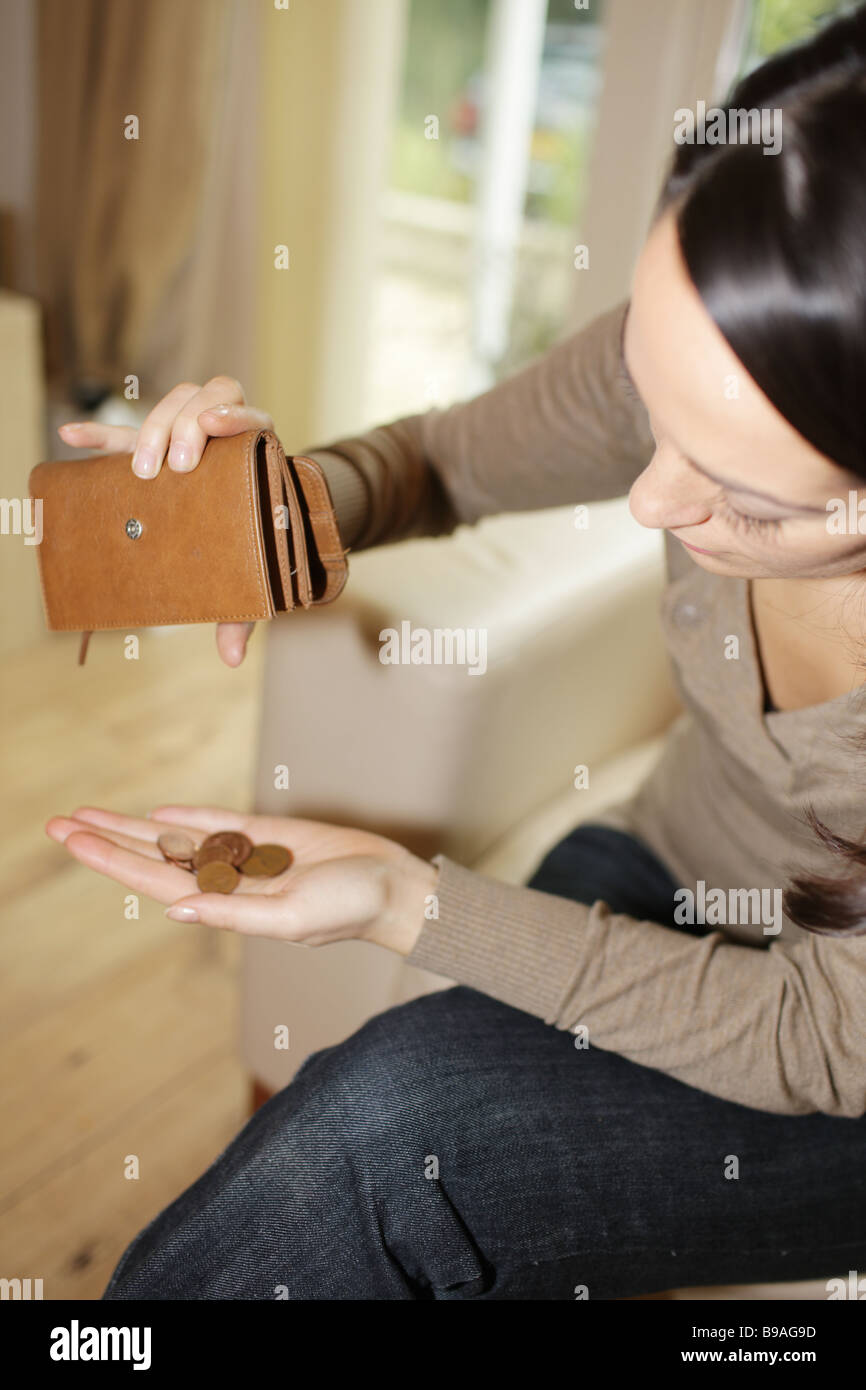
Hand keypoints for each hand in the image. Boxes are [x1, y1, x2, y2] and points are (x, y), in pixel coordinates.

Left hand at [45, 805, 438, 956]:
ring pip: (175, 840)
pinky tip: (156, 816)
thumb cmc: (350, 909)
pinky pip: (218, 825)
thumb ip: (235, 912)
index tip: (73, 838)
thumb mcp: (291, 916)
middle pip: (152, 858)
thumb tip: (176, 906)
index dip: (112, 859)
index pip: (155, 880)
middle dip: (105, 841)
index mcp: (228, 904)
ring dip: (132, 828)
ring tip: (89, 815)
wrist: (393, 886)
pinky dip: (186, 820)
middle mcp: (227, 882)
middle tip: (56, 824)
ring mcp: (246, 859)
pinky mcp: (269, 837)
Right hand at [57, 377, 274, 667]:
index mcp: (260, 452)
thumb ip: (246, 609)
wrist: (253, 526)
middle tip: (174, 466)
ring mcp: (190, 436)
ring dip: (155, 425)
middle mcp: (227, 433)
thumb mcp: (256, 576)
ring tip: (141, 467)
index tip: (214, 425)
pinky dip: (99, 434)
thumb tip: (231, 657)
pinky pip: (124, 435)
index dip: (236, 414)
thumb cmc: (259, 547)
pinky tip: (70, 436)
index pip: (252, 416)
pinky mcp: (158, 447)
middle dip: (187, 423)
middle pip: (209, 398)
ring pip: (174, 402)